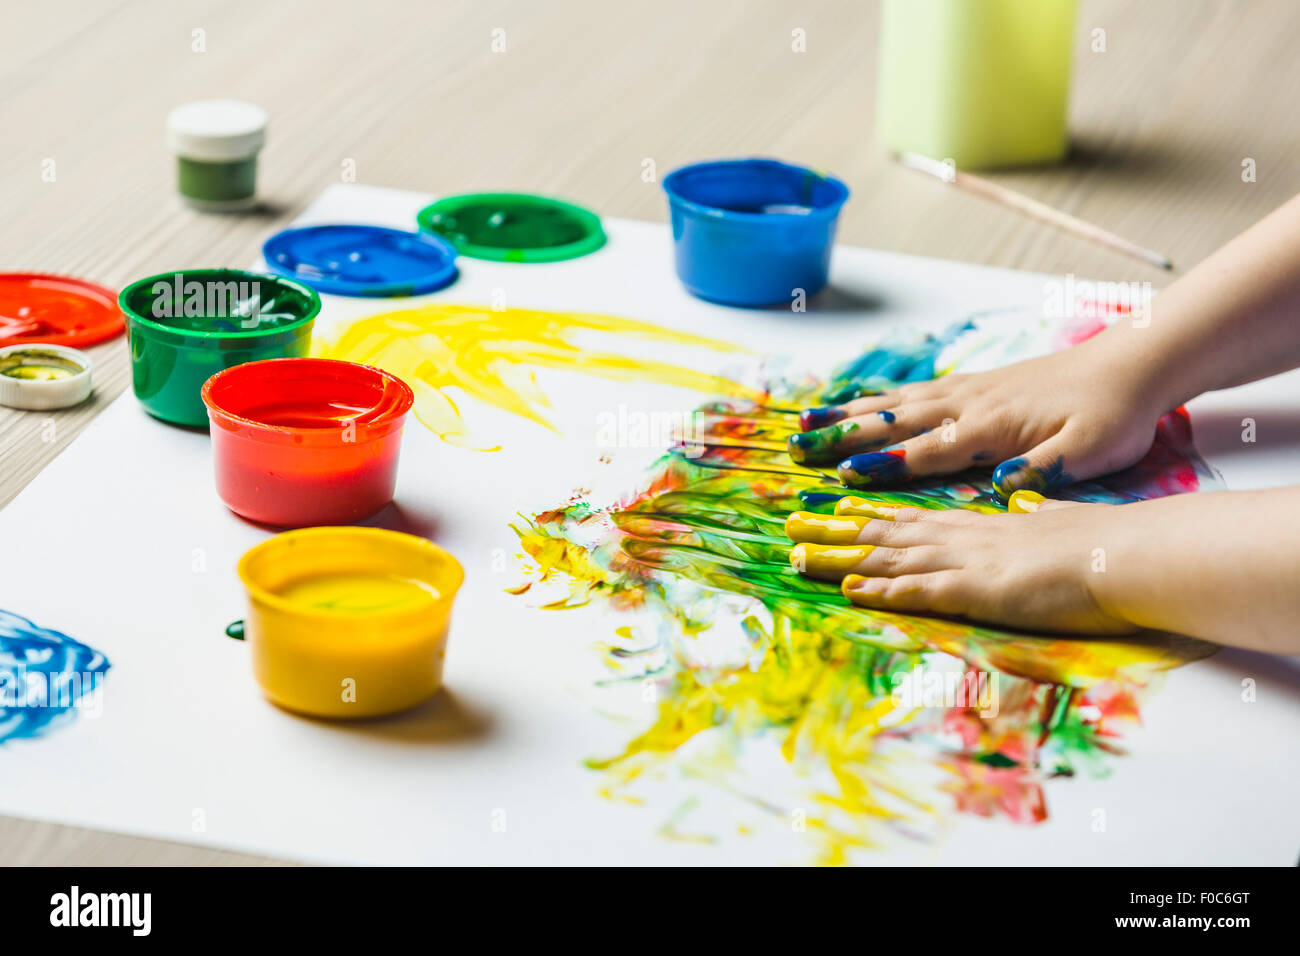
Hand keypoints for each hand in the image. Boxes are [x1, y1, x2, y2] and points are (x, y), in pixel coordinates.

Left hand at [786, 494, 1135, 635]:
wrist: (1130, 551)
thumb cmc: (1103, 544)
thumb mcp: (1055, 524)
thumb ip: (1030, 519)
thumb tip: (1021, 510)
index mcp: (982, 525)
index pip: (914, 519)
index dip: (871, 516)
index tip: (836, 509)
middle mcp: (965, 537)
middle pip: (886, 533)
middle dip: (835, 530)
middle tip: (791, 526)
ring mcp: (967, 561)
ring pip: (888, 558)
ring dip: (840, 558)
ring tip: (797, 556)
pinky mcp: (977, 589)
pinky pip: (918, 590)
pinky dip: (881, 590)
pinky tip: (849, 591)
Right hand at [789, 335, 1167, 499]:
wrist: (1133, 364)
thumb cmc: (1113, 417)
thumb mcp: (1090, 453)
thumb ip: (1043, 469)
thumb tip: (1000, 487)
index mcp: (992, 428)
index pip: (928, 450)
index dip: (885, 465)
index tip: (843, 476)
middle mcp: (970, 405)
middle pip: (894, 421)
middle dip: (844, 434)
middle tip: (798, 444)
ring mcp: (969, 390)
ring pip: (896, 402)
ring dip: (849, 413)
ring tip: (807, 418)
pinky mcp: (976, 384)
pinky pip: (913, 389)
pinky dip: (877, 395)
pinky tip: (859, 399)